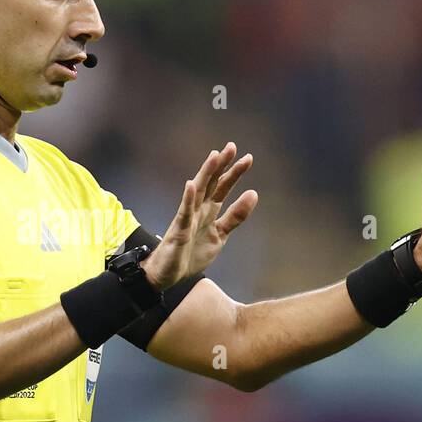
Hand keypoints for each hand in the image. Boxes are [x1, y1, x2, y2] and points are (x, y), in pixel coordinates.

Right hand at [142, 142, 257, 290]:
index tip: (247, 158)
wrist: (168, 275)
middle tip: (232, 147)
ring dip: (205, 174)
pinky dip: (187, 198)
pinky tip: (191, 185)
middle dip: (221, 166)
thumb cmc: (190, 254)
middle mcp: (198, 210)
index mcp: (209, 211)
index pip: (223, 188)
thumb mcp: (220, 235)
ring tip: (214, 157)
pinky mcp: (178, 230)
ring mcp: (187, 218)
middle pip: (211, 184)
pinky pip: (183, 212)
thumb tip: (254, 193)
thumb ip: (236, 216)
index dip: (234, 173)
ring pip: (197, 192)